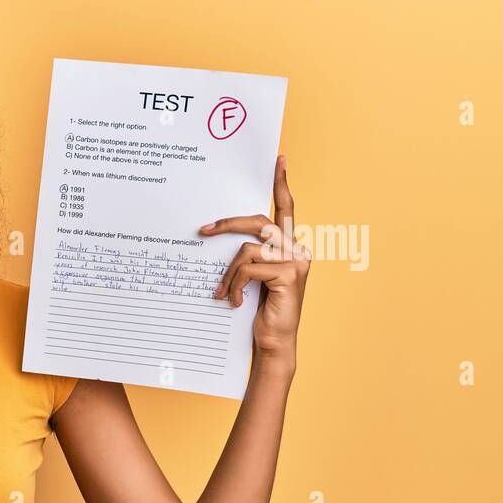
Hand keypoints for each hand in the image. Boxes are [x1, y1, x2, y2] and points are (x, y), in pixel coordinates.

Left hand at [198, 155, 308, 361]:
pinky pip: (248, 268)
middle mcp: (297, 250)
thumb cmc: (261, 311)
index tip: (278, 161)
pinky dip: (236, 285)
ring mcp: (296, 261)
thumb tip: (221, 235)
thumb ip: (249, 256)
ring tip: (224, 293)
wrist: (273, 342)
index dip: (281, 184)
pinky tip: (236, 302)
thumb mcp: (253, 278)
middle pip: (259, 222)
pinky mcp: (289, 275)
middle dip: (229, 223)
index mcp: (290, 247)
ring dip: (229, 273)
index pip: (286, 209)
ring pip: (247, 249)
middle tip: (204, 230)